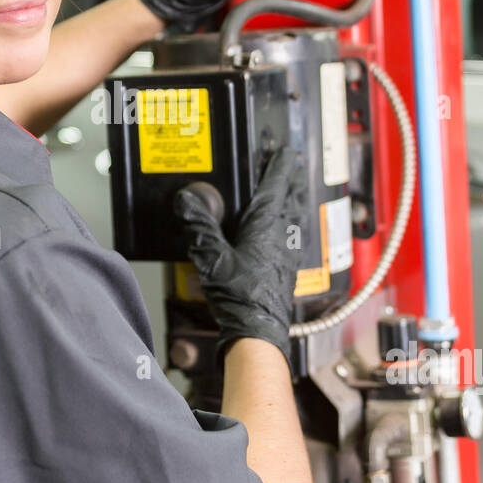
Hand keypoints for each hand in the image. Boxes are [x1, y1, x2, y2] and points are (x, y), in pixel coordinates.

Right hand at [173, 146, 306, 366]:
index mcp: (266, 226)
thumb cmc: (239, 297)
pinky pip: (292, 237)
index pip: (276, 186)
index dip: (280, 165)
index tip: (284, 150)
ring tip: (292, 193)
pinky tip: (284, 234)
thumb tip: (187, 200)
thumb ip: (199, 226)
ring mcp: (287, 254)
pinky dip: (290, 225)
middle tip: (293, 166)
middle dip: (292, 180)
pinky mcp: (286, 270)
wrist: (257, 332)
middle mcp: (282, 237)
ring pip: (295, 218)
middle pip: (291, 199)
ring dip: (294, 202)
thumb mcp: (211, 257)